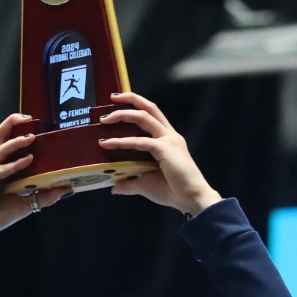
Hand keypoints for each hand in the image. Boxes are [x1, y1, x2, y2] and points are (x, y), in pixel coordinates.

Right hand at [0, 113, 72, 249]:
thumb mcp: (28, 205)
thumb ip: (46, 196)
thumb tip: (69, 188)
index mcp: (5, 167)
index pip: (13, 144)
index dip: (24, 132)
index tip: (42, 127)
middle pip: (2, 136)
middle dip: (13, 123)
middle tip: (30, 118)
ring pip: (0, 146)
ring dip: (16, 141)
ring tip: (31, 137)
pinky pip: (0, 167)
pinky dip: (14, 164)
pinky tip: (28, 160)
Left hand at [96, 92, 221, 215]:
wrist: (191, 199)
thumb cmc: (173, 191)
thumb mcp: (146, 185)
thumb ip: (130, 183)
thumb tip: (115, 187)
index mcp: (168, 140)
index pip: (152, 115)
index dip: (136, 106)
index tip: (118, 104)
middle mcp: (169, 135)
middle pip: (149, 108)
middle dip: (130, 99)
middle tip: (112, 97)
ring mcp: (168, 140)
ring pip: (143, 117)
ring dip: (122, 114)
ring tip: (105, 119)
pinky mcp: (164, 149)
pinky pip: (139, 142)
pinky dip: (122, 142)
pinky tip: (108, 144)